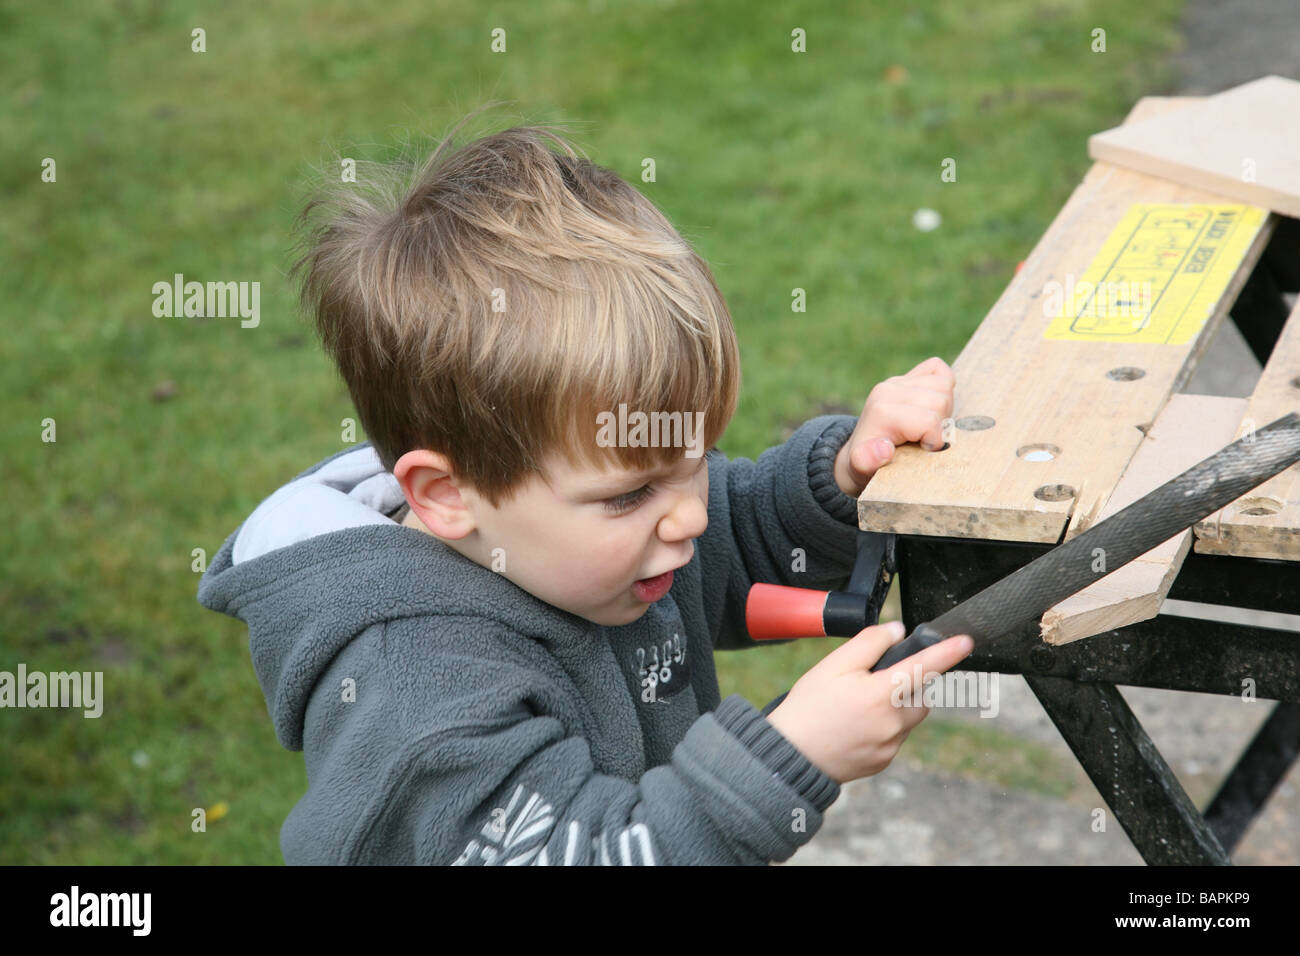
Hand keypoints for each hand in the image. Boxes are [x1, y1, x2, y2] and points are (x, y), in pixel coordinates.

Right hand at [766, 621, 972, 783]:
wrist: (791, 756)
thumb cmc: (809, 707)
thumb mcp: (833, 665)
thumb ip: (869, 643)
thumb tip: (896, 631)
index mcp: (882, 694)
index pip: (925, 667)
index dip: (947, 652)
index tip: (966, 641)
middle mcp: (893, 722)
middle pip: (920, 695)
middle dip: (908, 684)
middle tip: (874, 681)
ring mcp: (890, 745)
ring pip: (909, 718)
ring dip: (897, 707)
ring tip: (858, 707)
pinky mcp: (884, 762)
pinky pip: (895, 737)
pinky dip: (884, 727)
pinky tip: (854, 727)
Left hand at [833, 356, 955, 496]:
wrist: (861, 451)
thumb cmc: (868, 462)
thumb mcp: (862, 469)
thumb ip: (868, 461)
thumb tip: (884, 449)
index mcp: (881, 412)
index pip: (929, 421)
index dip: (934, 441)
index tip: (921, 450)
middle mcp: (888, 390)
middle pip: (940, 401)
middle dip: (940, 425)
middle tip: (925, 438)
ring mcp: (898, 381)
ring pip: (944, 385)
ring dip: (944, 409)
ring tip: (928, 426)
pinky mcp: (908, 377)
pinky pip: (939, 369)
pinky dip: (944, 386)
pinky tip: (931, 407)